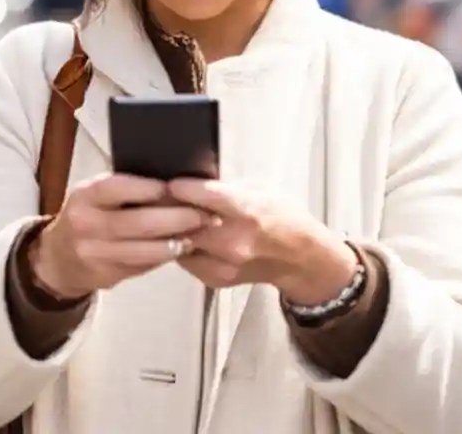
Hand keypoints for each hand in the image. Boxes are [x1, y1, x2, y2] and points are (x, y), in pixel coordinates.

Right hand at [31, 173, 218, 299]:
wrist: (56, 258)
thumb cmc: (86, 216)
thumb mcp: (94, 195)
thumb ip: (124, 189)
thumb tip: (172, 183)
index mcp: (85, 196)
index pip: (117, 188)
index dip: (148, 188)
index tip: (176, 187)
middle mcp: (86, 225)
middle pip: (138, 223)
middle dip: (176, 219)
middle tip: (204, 214)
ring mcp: (94, 254)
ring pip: (143, 250)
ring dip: (176, 242)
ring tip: (198, 233)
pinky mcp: (105, 276)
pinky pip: (141, 266)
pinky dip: (164, 257)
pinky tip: (182, 248)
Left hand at [167, 179, 359, 305]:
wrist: (301, 259)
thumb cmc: (284, 217)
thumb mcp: (262, 188)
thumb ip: (228, 187)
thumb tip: (196, 182)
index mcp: (249, 211)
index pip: (207, 197)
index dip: (183, 189)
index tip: (170, 184)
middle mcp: (234, 240)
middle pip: (186, 222)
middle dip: (170, 209)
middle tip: (160, 198)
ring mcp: (224, 264)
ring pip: (179, 243)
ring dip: (172, 229)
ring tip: (169, 216)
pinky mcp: (215, 279)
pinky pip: (185, 259)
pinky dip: (182, 246)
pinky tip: (187, 236)